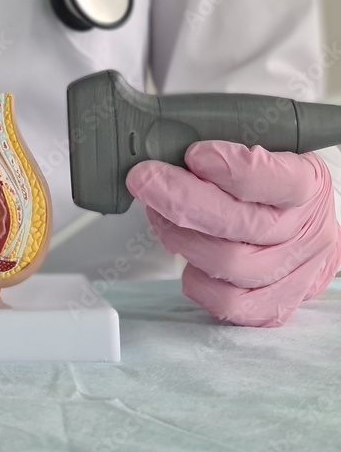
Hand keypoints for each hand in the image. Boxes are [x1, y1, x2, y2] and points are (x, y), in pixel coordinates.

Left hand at [126, 141, 340, 326]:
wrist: (301, 221)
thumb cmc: (269, 182)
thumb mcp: (260, 149)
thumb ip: (223, 149)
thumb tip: (165, 146)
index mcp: (307, 182)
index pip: (275, 179)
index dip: (230, 168)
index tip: (194, 154)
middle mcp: (306, 229)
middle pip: (240, 224)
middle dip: (180, 199)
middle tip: (144, 180)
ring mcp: (294, 270)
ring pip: (228, 263)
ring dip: (181, 237)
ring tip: (163, 218)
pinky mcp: (277, 302)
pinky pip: (230, 304)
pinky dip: (198, 282)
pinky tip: (188, 259)